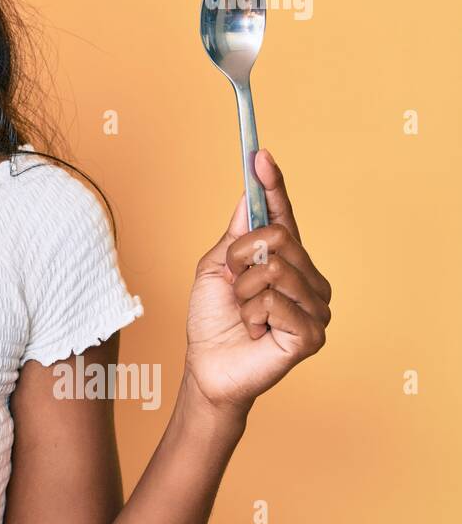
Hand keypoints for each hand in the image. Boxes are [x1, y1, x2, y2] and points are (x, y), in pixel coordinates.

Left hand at [184, 150, 332, 418]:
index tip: (259, 154)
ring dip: (244, 291)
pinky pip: (276, 300)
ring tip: (245, 312)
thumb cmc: (212, 321)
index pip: (283, 216)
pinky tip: (256, 331)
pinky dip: (253, 314)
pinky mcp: (313, 333)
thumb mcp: (215, 267)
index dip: (272, 185)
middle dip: (240, 257)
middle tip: (233, 284)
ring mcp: (315, 306)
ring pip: (275, 267)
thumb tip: (248, 194)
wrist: (207, 368)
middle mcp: (308, 279)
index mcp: (286, 261)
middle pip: (278, 236)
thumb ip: (236, 234)